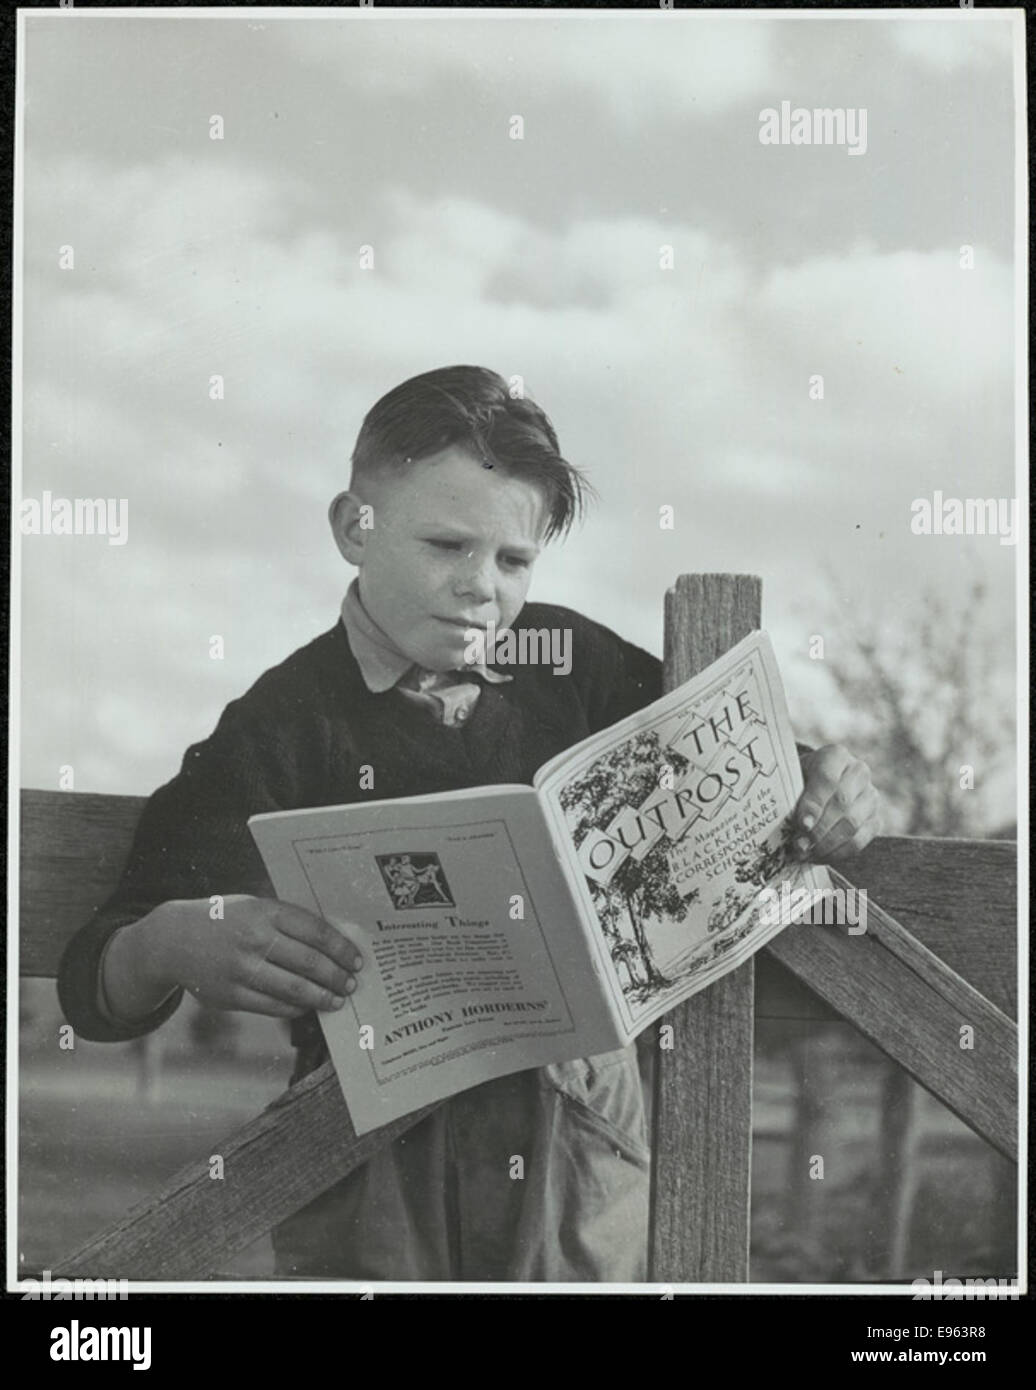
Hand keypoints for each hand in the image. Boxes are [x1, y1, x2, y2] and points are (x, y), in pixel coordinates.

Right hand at [141, 895, 364, 1018]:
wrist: (173, 940)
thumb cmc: (224, 920)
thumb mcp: (254, 907)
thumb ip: (287, 922)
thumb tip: (333, 943)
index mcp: (264, 912)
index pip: (316, 931)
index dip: (342, 948)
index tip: (357, 959)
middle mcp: (254, 939)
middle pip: (309, 962)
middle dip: (337, 976)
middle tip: (352, 983)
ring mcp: (241, 970)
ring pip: (294, 989)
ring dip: (322, 997)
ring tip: (337, 1000)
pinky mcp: (230, 996)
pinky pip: (273, 1006)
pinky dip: (296, 1007)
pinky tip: (307, 1005)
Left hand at [792, 745, 880, 862]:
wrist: (820, 784)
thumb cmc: (801, 780)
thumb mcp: (793, 777)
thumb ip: (791, 794)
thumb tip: (785, 823)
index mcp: (836, 756)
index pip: (827, 779)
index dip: (814, 804)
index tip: (802, 824)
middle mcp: (859, 772)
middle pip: (842, 804)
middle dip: (818, 830)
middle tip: (799, 846)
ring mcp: (870, 796)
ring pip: (853, 824)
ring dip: (827, 844)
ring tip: (806, 854)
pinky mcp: (875, 819)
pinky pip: (860, 840)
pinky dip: (838, 853)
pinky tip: (820, 857)